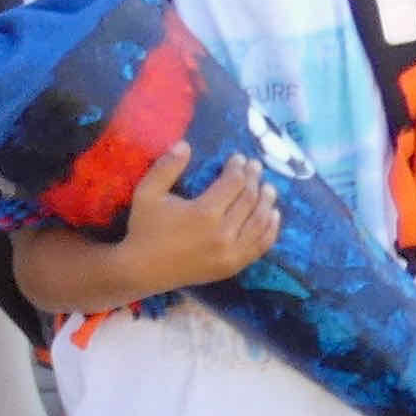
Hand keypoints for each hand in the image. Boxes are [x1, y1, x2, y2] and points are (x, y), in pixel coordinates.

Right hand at [117, 143, 276, 293]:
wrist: (142, 271)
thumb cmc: (144, 229)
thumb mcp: (147, 193)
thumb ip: (166, 167)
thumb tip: (185, 145)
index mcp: (204, 212)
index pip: (233, 183)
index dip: (239, 168)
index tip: (239, 158)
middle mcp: (223, 233)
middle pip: (249, 200)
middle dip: (254, 180)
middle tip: (256, 167)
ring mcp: (231, 253)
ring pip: (260, 222)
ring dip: (267, 202)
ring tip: (269, 188)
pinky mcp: (232, 266)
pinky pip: (260, 246)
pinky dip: (271, 229)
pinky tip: (273, 216)